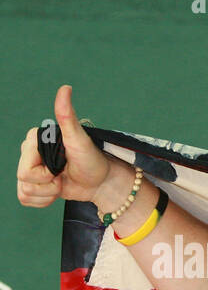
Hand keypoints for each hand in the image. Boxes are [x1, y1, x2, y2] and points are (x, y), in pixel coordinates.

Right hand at [16, 85, 112, 207]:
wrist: (102, 181)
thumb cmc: (93, 159)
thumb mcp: (80, 139)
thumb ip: (67, 116)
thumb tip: (65, 88)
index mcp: (33, 141)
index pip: (25, 171)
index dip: (46, 176)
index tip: (62, 167)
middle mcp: (28, 153)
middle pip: (24, 183)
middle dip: (48, 186)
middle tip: (63, 176)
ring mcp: (30, 170)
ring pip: (25, 193)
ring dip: (47, 194)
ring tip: (62, 183)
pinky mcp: (34, 185)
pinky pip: (26, 200)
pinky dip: (43, 201)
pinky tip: (57, 190)